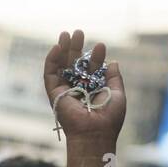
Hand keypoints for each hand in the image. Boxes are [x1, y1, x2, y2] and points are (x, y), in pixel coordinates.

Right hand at [43, 29, 125, 145]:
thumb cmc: (109, 119)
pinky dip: (51, 60)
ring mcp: (64, 91)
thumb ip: (114, 78)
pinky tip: (57, 47)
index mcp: (92, 90)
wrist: (95, 133)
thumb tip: (113, 62)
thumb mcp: (117, 94)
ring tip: (66, 33)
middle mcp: (77, 89)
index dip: (96, 57)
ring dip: (63, 49)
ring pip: (61, 66)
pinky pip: (50, 75)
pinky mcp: (54, 94)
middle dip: (76, 48)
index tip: (102, 46)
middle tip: (79, 32)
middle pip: (74, 64)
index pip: (91, 69)